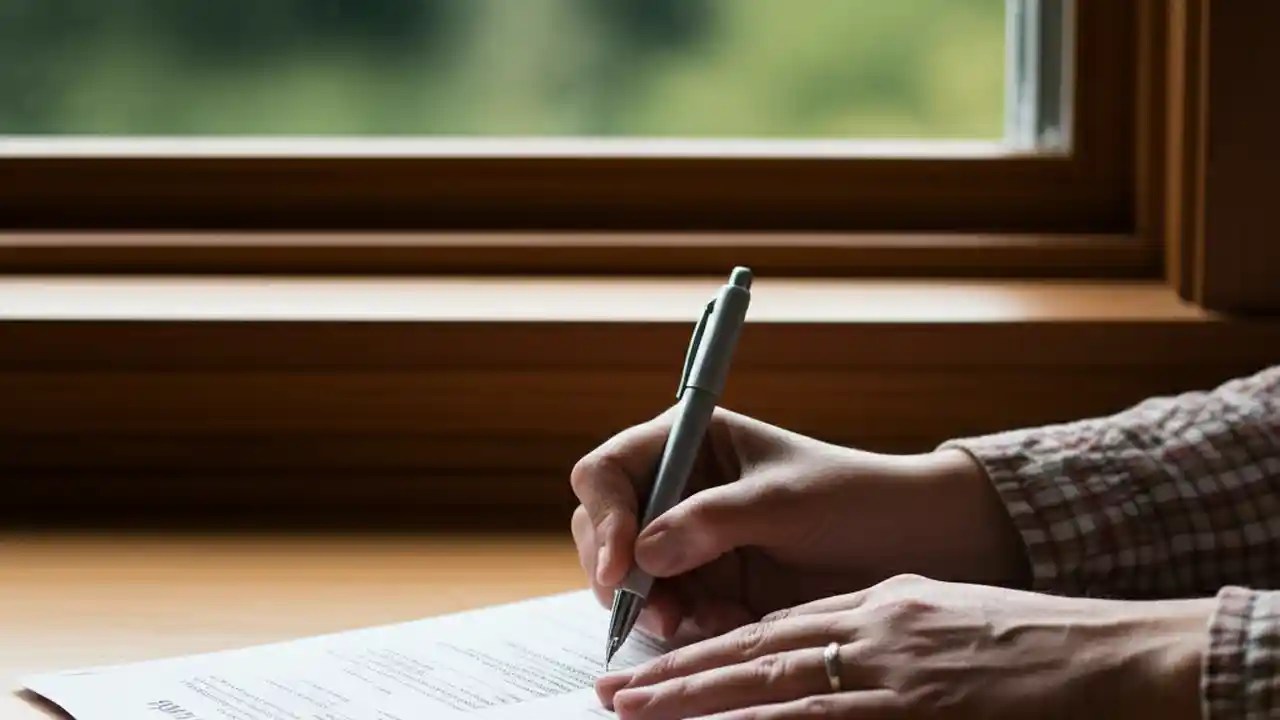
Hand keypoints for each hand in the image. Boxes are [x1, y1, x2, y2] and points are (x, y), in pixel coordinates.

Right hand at [570, 409, 1027, 640]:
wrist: (917, 545)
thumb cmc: (856, 499)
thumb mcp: (783, 501)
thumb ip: (709, 521)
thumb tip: (643, 553)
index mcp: (691, 442)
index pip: (610, 471)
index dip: (605, 516)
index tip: (622, 563)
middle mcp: (680, 488)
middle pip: (606, 529)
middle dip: (623, 573)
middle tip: (657, 610)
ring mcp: (691, 540)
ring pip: (633, 580)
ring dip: (658, 607)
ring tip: (704, 622)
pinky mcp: (710, 585)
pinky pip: (672, 611)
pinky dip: (690, 625)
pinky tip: (728, 623)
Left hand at [598, 574, 1211, 719]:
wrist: (1114, 655)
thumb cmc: (1040, 645)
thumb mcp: (947, 619)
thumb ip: (884, 633)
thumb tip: (824, 654)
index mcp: (881, 602)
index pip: (776, 624)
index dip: (713, 647)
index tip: (663, 665)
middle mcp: (871, 626)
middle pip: (754, 646)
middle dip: (679, 670)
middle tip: (615, 688)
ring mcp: (888, 668)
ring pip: (769, 680)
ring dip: (696, 696)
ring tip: (635, 708)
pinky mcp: (911, 704)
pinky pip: (817, 716)